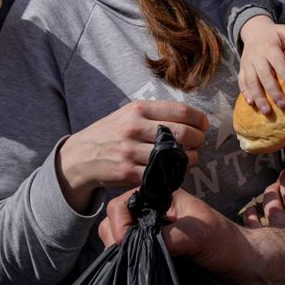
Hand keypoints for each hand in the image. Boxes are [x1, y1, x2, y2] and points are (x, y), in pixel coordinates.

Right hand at [56, 101, 208, 213]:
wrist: (81, 156)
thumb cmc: (111, 133)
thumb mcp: (128, 113)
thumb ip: (155, 114)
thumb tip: (190, 119)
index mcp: (138, 109)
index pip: (180, 111)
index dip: (199, 119)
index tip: (203, 125)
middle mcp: (135, 127)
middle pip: (183, 134)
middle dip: (198, 140)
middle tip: (199, 143)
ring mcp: (130, 151)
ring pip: (175, 157)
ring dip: (189, 160)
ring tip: (189, 158)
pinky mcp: (128, 172)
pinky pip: (161, 175)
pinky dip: (173, 175)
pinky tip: (174, 171)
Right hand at [99, 187, 249, 278]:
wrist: (241, 265)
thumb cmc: (225, 242)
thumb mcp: (198, 234)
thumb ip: (168, 236)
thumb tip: (138, 246)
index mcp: (162, 197)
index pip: (123, 202)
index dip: (119, 222)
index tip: (125, 242)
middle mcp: (153, 212)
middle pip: (115, 220)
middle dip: (115, 237)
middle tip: (125, 256)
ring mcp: (152, 233)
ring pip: (119, 238)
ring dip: (120, 251)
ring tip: (133, 263)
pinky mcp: (154, 251)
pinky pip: (130, 254)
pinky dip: (128, 260)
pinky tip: (137, 267)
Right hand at [238, 16, 284, 114]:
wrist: (254, 32)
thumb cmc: (274, 35)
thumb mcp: (284, 30)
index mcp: (269, 47)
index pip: (277, 62)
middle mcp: (257, 57)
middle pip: (264, 75)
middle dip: (273, 91)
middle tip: (283, 104)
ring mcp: (248, 64)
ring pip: (251, 82)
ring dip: (259, 97)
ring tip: (267, 111)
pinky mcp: (242, 69)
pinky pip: (241, 82)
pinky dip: (245, 93)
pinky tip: (252, 104)